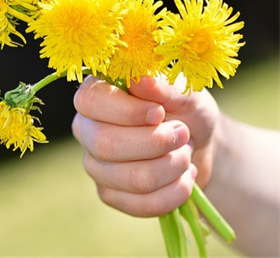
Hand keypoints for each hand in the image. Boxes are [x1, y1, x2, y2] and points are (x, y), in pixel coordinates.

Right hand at [71, 74, 221, 216]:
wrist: (197, 146)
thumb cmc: (185, 109)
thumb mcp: (183, 91)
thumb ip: (162, 85)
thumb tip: (140, 79)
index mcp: (95, 94)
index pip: (90, 102)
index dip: (126, 111)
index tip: (160, 113)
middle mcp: (86, 128)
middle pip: (105, 145)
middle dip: (156, 143)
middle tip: (183, 134)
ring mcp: (94, 164)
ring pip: (131, 178)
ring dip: (172, 167)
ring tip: (186, 154)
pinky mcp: (109, 193)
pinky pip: (141, 204)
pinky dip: (175, 192)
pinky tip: (183, 177)